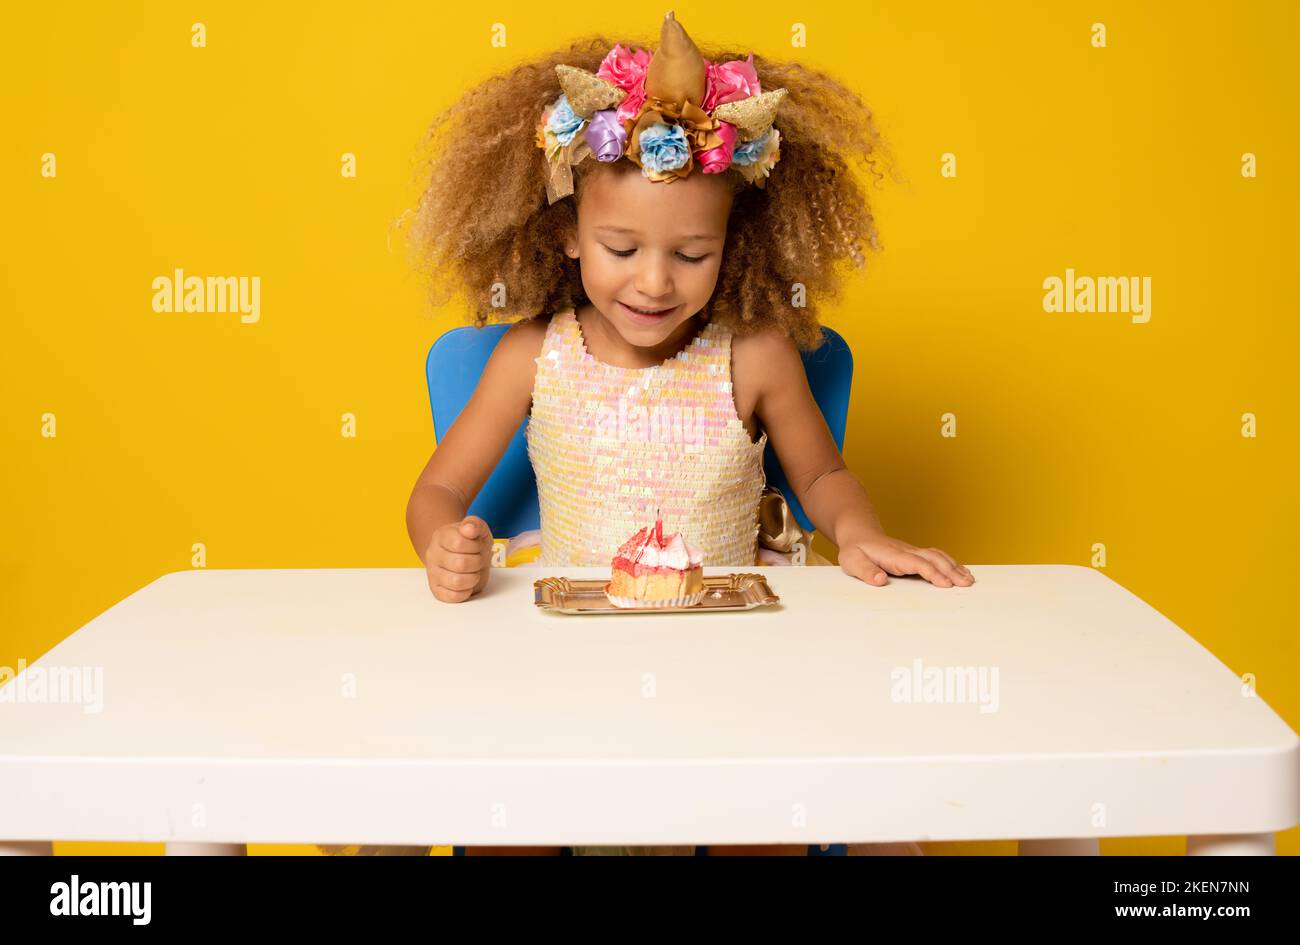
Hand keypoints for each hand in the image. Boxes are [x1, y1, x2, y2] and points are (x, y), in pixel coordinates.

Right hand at [424, 515, 493, 601]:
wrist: (462, 555)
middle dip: (477, 562)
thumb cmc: (471, 543)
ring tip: (472, 572)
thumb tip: (469, 528)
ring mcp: (432, 573)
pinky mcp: (436, 590)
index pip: (459, 543)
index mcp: (441, 536)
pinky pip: (453, 597)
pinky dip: (466, 592)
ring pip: (457, 582)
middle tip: (477, 559)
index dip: (475, 546)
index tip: (477, 546)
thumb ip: (475, 524)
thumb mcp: (478, 529)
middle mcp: (433, 554)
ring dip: (473, 578)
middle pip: (461, 564)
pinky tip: (467, 583)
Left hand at [838, 532, 973, 587]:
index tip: (946, 585)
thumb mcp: (852, 561)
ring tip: (970, 580)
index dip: (933, 573)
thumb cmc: (855, 550)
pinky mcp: (915, 554)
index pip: (917, 564)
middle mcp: (907, 551)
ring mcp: (913, 551)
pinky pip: (936, 557)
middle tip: (967, 584)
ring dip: (955, 567)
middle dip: (951, 571)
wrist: (858, 533)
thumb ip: (865, 571)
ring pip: (938, 556)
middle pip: (934, 559)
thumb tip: (880, 580)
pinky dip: (951, 563)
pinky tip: (961, 571)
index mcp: (893, 555)